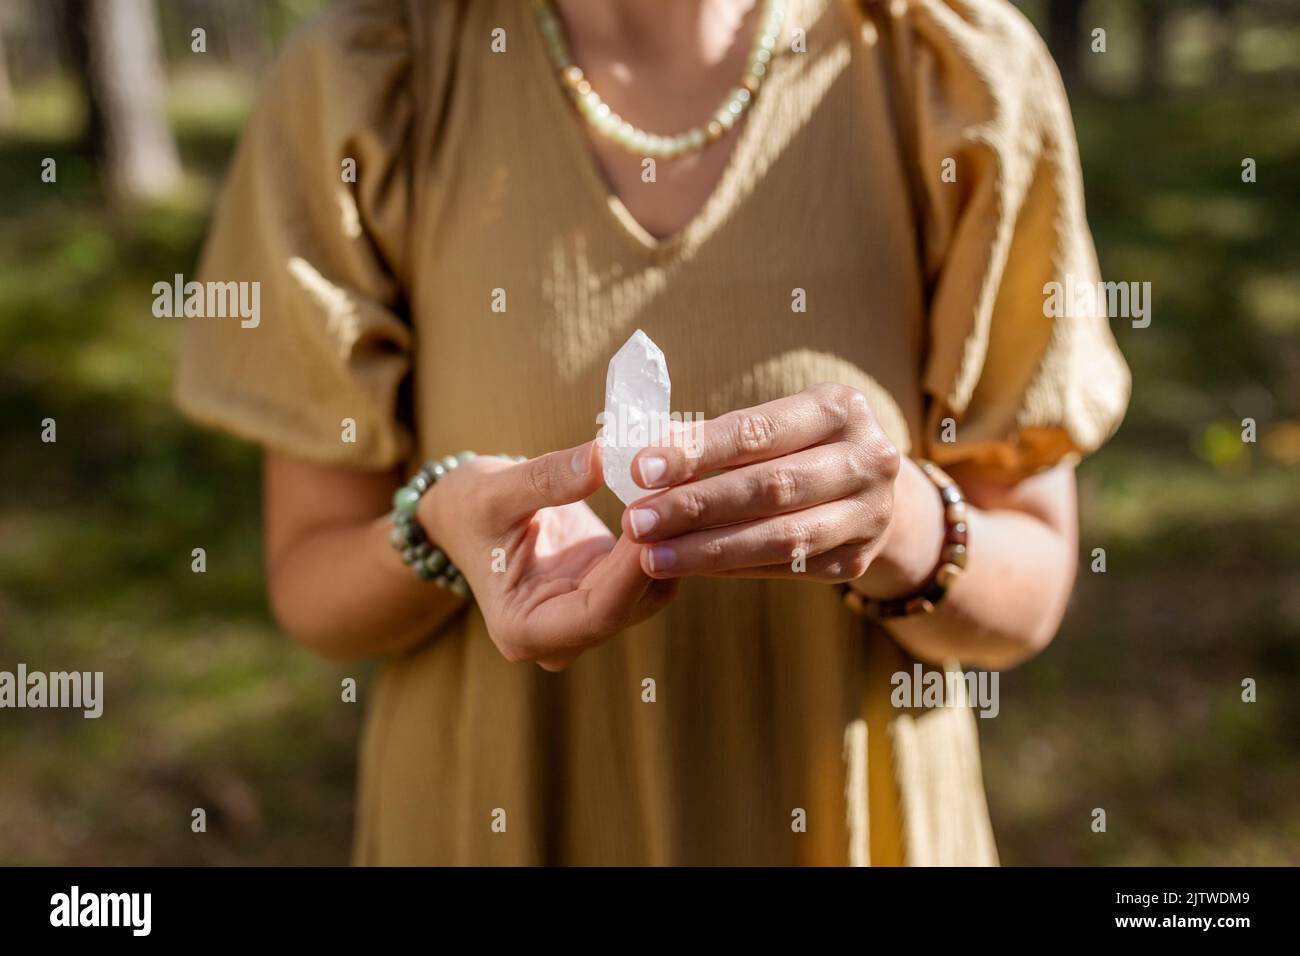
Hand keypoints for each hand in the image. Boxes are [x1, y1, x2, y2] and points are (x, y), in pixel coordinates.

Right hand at [423, 441, 676, 670]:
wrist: (466, 515)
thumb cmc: (469, 507)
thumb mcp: (496, 491)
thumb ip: (549, 478)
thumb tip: (605, 456)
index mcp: (523, 630)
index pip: (598, 613)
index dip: (634, 568)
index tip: (658, 516)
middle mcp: (561, 639)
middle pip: (631, 604)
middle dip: (659, 547)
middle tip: (683, 489)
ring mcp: (588, 621)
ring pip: (651, 590)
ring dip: (670, 540)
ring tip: (683, 483)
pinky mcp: (609, 594)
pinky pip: (650, 571)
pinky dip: (665, 535)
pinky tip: (675, 493)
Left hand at [619, 383, 900, 582]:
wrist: (870, 489)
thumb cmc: (799, 445)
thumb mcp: (774, 424)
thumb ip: (715, 437)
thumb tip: (640, 452)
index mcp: (840, 408)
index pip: (759, 431)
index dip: (697, 451)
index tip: (640, 469)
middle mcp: (868, 459)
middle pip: (771, 487)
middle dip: (695, 506)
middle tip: (636, 520)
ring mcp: (870, 514)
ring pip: (781, 537)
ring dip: (707, 549)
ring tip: (651, 556)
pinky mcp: (858, 559)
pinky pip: (785, 567)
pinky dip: (731, 568)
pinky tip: (687, 567)